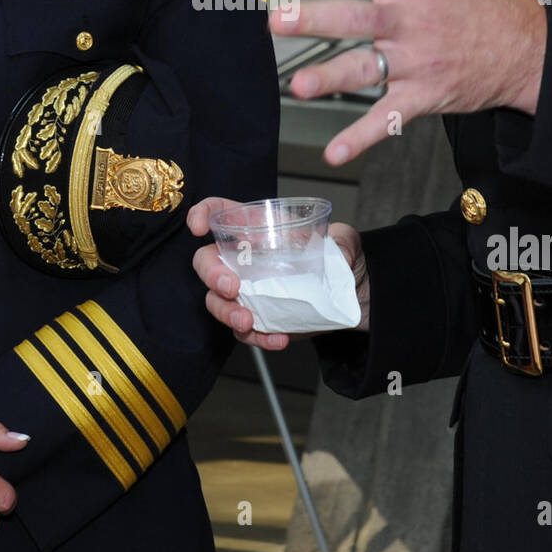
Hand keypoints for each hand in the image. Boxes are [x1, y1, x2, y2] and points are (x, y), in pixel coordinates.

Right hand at [187, 197, 368, 348]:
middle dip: (210, 274)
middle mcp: (245, 258)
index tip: (198, 227)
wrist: (353, 294)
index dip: (203, 214)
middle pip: (207, 260)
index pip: (221, 213)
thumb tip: (340, 255)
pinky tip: (278, 339)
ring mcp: (248, 290)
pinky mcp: (258, 317)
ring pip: (216, 300)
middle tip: (231, 287)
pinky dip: (257, 338)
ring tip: (248, 321)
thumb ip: (342, 241)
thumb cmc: (339, 257)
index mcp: (259, 228)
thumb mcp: (345, 240)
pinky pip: (243, 331)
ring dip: (226, 311)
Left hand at [271, 0, 546, 164]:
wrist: (531, 53)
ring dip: (332, 79)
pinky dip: (362, 138)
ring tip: (299, 85)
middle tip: (279, 21)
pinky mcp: (422, 98)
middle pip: (356, 21)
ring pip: (366, 71)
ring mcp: (415, 64)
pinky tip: (335, 153)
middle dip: (317, 21)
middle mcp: (408, 24)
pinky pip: (388, 120)